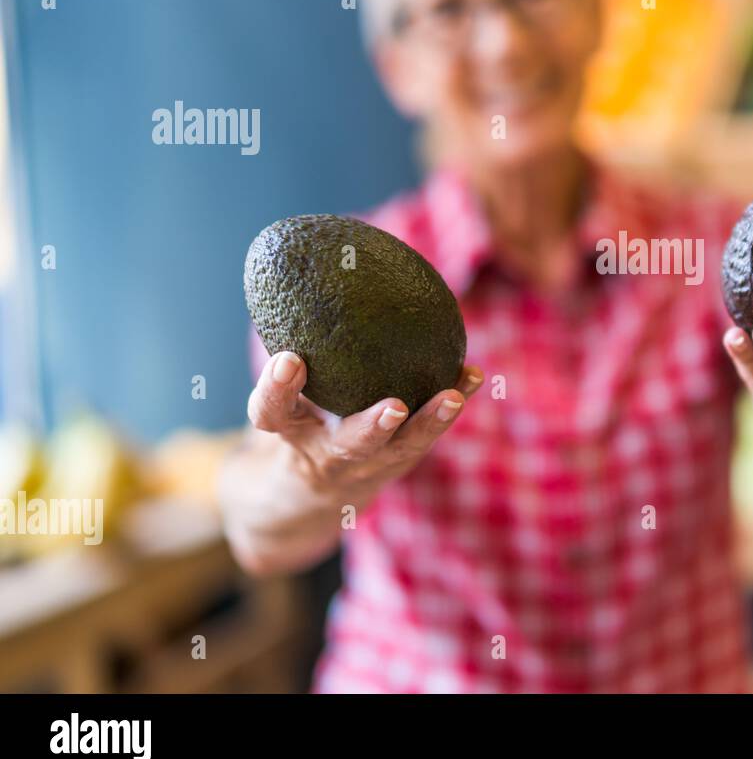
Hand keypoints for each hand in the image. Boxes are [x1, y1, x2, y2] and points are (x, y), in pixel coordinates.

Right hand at [246, 350, 482, 499]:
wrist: (315, 486)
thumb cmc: (298, 416)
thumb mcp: (282, 393)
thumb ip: (288, 355)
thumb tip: (301, 273)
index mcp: (289, 430)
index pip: (272, 412)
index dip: (278, 389)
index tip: (290, 359)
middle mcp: (329, 451)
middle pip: (351, 444)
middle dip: (373, 427)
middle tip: (395, 407)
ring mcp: (371, 460)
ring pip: (403, 446)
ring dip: (430, 421)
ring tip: (452, 397)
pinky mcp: (402, 456)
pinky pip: (430, 430)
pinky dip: (452, 403)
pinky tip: (474, 374)